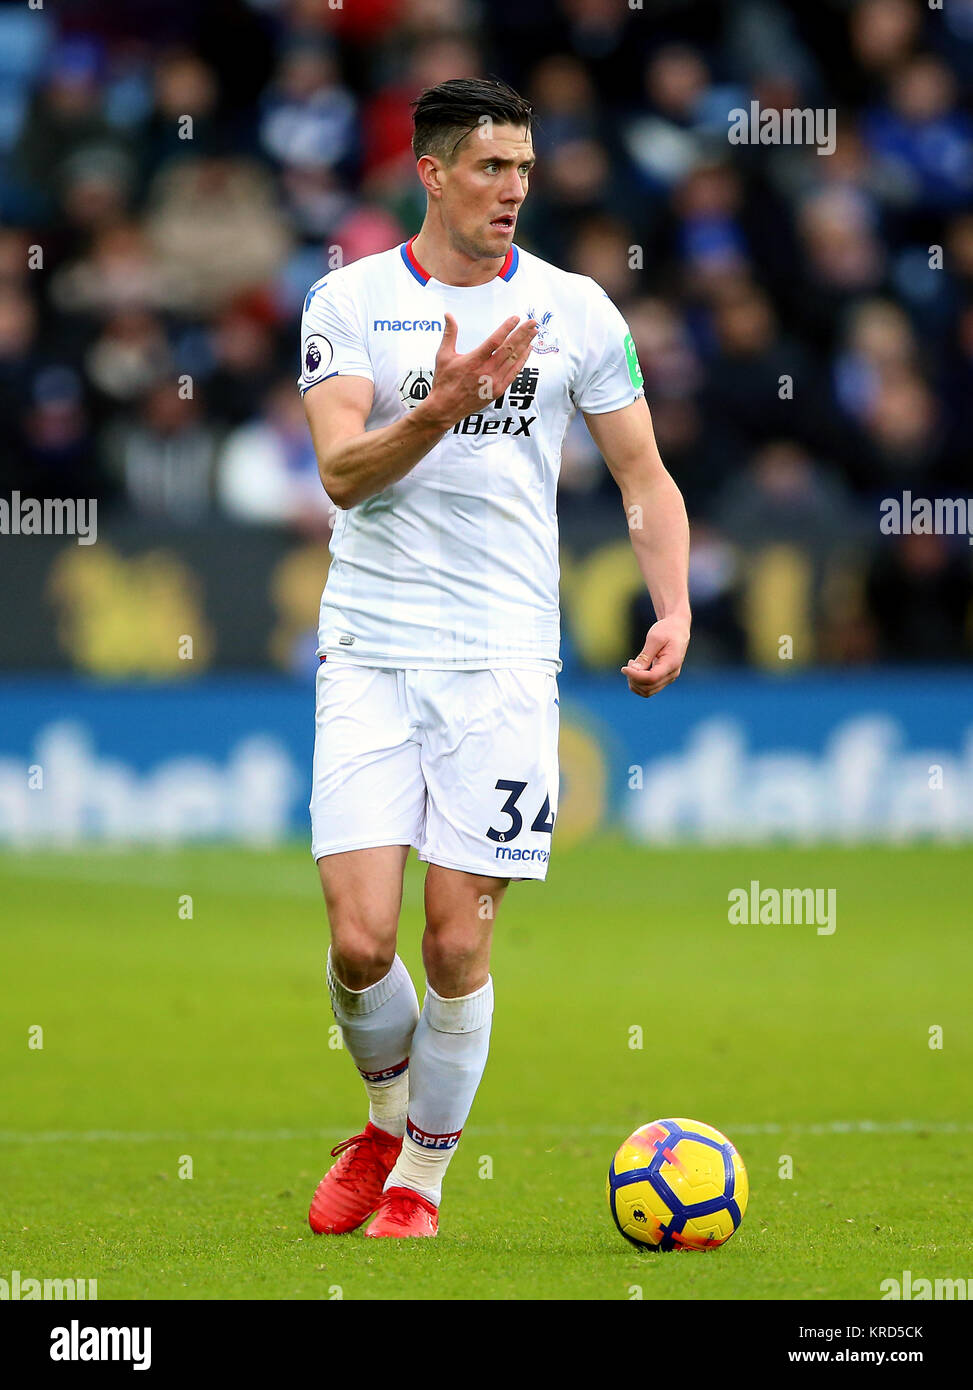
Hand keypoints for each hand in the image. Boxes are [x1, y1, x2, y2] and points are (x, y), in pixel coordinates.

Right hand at [416, 313, 537, 430]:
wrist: (446, 408)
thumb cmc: (444, 382)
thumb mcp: (443, 355)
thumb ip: (449, 334)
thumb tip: (448, 315)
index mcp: (474, 361)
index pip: (495, 341)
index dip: (507, 328)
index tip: (516, 318)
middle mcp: (486, 371)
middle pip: (509, 348)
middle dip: (522, 333)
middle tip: (532, 322)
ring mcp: (494, 382)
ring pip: (514, 360)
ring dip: (526, 345)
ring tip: (534, 333)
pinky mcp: (498, 390)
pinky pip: (514, 373)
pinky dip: (522, 360)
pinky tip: (528, 351)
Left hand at [621, 616, 689, 697]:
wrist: (677, 629)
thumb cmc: (667, 630)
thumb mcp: (654, 639)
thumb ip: (645, 656)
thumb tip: (634, 670)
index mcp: (672, 663)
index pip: (651, 678)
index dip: (635, 676)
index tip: (624, 668)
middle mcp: (672, 674)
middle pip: (648, 687)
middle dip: (633, 678)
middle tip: (629, 663)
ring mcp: (668, 678)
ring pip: (647, 691)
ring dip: (635, 682)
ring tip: (632, 665)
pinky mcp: (663, 678)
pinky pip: (649, 688)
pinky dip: (638, 682)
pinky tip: (636, 669)